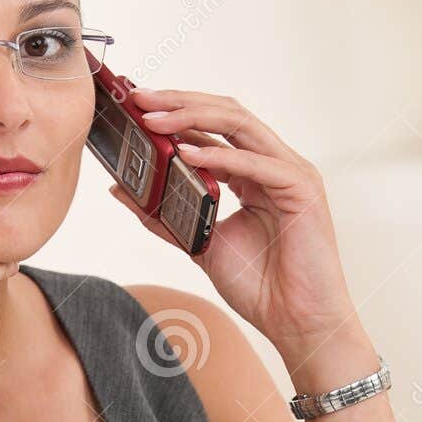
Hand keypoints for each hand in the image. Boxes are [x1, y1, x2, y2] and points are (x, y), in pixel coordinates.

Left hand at [108, 88, 362, 353]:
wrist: (298, 324)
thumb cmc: (260, 287)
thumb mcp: (199, 243)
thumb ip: (163, 214)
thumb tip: (119, 189)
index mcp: (254, 173)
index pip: (214, 126)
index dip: (176, 111)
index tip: (135, 105)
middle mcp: (275, 164)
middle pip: (226, 114)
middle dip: (180, 102)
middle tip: (139, 97)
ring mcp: (292, 174)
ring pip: (241, 126)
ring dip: (193, 118)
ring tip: (154, 118)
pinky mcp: (302, 191)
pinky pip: (255, 164)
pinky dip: (219, 156)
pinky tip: (185, 154)